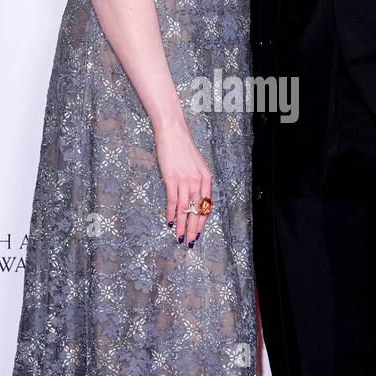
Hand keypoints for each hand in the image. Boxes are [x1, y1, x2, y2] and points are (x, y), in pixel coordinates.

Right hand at [154, 119, 211, 246]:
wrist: (173, 132)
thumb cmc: (183, 148)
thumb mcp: (196, 165)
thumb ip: (196, 181)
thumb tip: (192, 197)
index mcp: (206, 178)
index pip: (206, 206)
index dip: (202, 222)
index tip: (198, 233)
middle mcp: (198, 181)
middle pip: (197, 211)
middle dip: (193, 229)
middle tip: (190, 242)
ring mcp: (185, 180)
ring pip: (185, 210)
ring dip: (182, 225)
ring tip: (179, 237)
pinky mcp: (171, 179)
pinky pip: (173, 201)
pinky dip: (171, 213)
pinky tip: (170, 222)